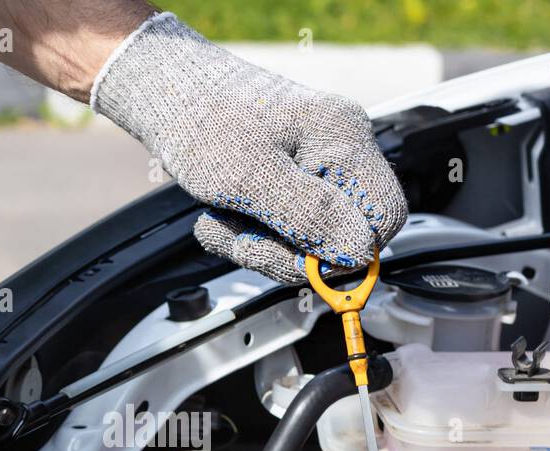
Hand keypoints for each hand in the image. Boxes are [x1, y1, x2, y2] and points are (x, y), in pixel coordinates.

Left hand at [93, 12, 406, 283]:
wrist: (163, 91)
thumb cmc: (199, 121)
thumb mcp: (247, 177)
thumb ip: (306, 215)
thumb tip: (356, 252)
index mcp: (343, 141)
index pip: (385, 217)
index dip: (347, 253)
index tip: (297, 260)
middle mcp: (339, 151)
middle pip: (342, 237)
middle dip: (287, 253)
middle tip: (240, 240)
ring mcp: (315, 165)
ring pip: (307, 241)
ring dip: (258, 246)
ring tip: (219, 221)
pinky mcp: (289, 179)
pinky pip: (284, 230)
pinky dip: (249, 235)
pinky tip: (220, 216)